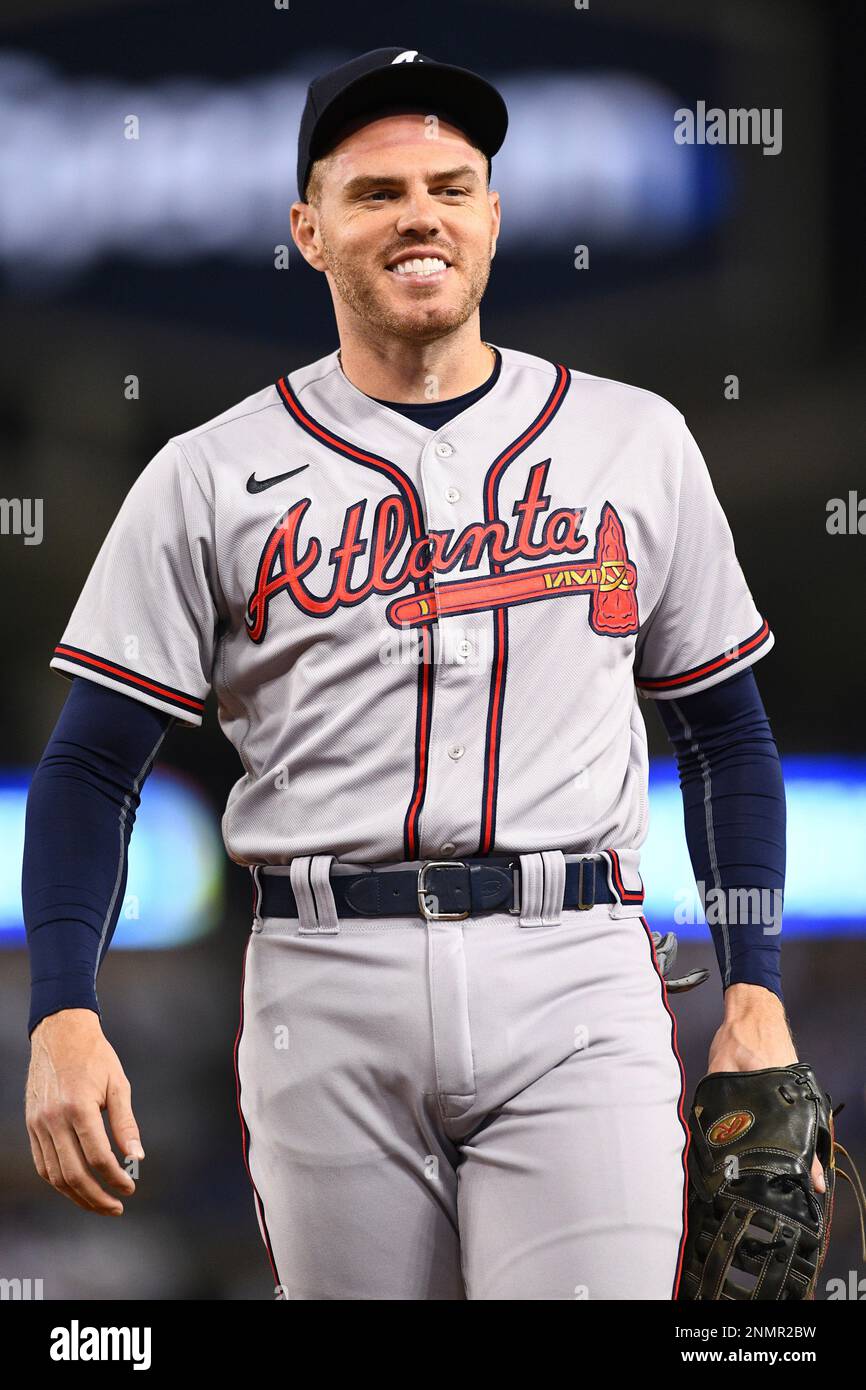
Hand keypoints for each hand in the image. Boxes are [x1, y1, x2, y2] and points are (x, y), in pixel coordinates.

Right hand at [25, 1008, 143, 1215]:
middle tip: (118, 1207)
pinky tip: (77, 1188)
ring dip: (77, 1196)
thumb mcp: (118, 1084)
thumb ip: (126, 1123)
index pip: (98, 1157)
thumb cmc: (96, 1057)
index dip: (116, 1177)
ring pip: (54, 1175)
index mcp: (78, 1107)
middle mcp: (54, 1119)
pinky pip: (42, 1164)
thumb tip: (138, 1157)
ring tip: (100, 1204)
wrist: (60, 1034)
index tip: (130, 1187)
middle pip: (74, 1174)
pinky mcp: (32, 1126)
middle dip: (97, 1197)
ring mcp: (38, 1124)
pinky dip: (59, 1182)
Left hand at [707, 983, 825, 1196]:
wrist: (753, 1009)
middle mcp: (790, 1086)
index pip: (792, 1126)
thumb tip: (708, 1119)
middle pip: (804, 1128)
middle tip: (812, 1182)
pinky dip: (800, 1125)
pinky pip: (799, 1108)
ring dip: (806, 1142)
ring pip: (804, 1119)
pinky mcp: (792, 1080)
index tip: (811, 1176)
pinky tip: (799, 1142)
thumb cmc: (737, 1034)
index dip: (802, 1154)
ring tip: (809, 1171)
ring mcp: (794, 1083)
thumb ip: (717, 1091)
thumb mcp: (719, 1062)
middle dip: (807, 1156)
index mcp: (774, 1083)